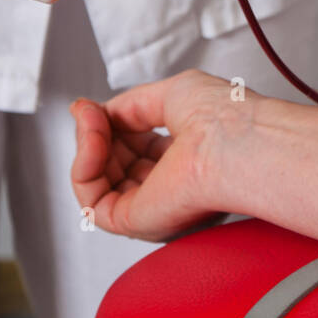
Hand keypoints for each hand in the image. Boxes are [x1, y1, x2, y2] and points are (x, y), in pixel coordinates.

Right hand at [70, 70, 232, 241]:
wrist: (233, 142)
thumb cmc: (224, 117)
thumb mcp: (171, 94)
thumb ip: (130, 106)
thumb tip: (94, 111)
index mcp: (189, 159)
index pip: (138, 147)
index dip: (112, 125)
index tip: (95, 107)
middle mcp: (173, 187)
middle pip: (114, 165)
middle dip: (96, 134)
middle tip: (91, 113)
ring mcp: (155, 206)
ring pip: (98, 183)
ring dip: (88, 146)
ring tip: (92, 123)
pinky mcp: (136, 223)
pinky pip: (91, 203)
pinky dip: (83, 168)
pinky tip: (92, 144)